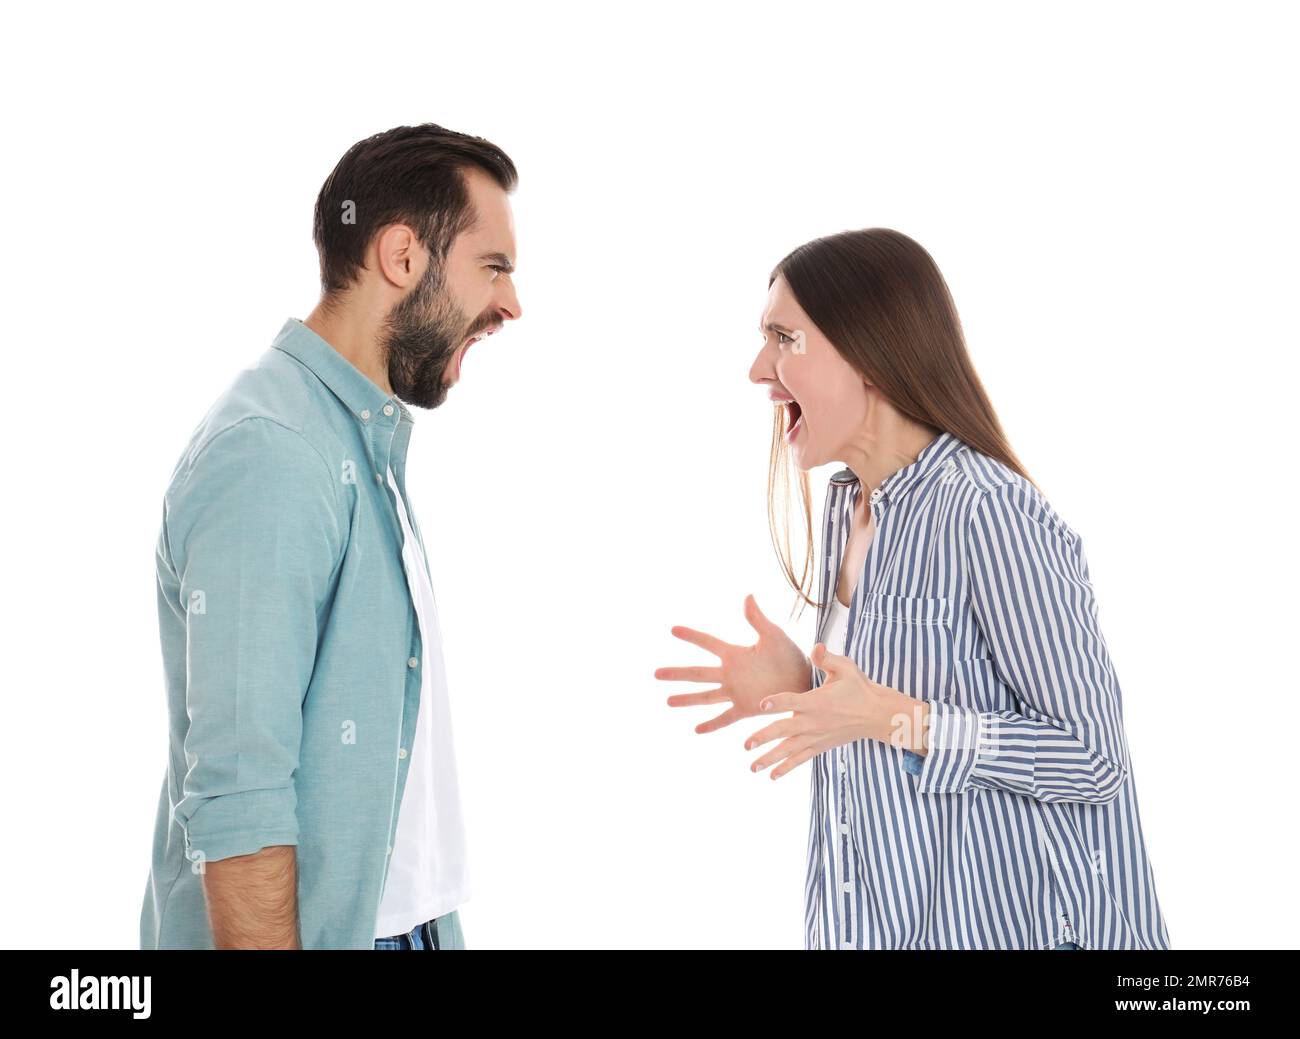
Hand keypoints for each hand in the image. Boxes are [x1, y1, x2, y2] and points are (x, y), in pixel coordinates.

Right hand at [657, 594, 811, 733]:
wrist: (806, 683)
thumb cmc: (792, 657)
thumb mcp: (774, 636)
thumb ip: (758, 619)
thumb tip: (747, 596)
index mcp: (736, 655)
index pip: (708, 643)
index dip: (692, 636)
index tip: (673, 629)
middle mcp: (731, 674)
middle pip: (698, 673)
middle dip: (677, 673)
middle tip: (656, 673)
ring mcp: (736, 692)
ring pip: (705, 696)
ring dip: (687, 699)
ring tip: (668, 701)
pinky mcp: (746, 708)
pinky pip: (725, 718)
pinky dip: (712, 724)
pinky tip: (696, 730)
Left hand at [742, 642, 928, 778]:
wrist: (876, 715)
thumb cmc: (859, 688)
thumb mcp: (846, 668)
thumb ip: (828, 659)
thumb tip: (816, 646)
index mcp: (816, 701)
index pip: (792, 701)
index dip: (777, 702)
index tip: (761, 704)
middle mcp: (813, 721)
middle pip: (784, 730)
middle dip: (764, 737)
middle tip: (746, 744)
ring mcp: (816, 737)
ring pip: (789, 749)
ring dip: (769, 758)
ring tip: (752, 767)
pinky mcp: (820, 746)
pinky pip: (800, 759)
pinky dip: (786, 768)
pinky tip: (772, 776)